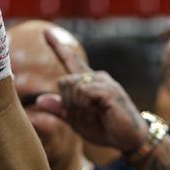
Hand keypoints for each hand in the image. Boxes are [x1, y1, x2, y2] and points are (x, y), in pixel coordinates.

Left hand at [35, 34, 148, 151]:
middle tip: (87, 115)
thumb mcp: (77, 122)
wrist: (129, 138)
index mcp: (88, 83)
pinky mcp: (109, 90)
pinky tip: (100, 111)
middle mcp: (96, 77)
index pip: (70, 61)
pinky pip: (84, 92)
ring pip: (72, 87)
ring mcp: (104, 82)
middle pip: (64, 82)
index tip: (45, 31)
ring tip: (96, 114)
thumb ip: (60, 110)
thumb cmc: (106, 129)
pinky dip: (86, 106)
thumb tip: (39, 100)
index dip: (57, 47)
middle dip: (68, 103)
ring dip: (78, 107)